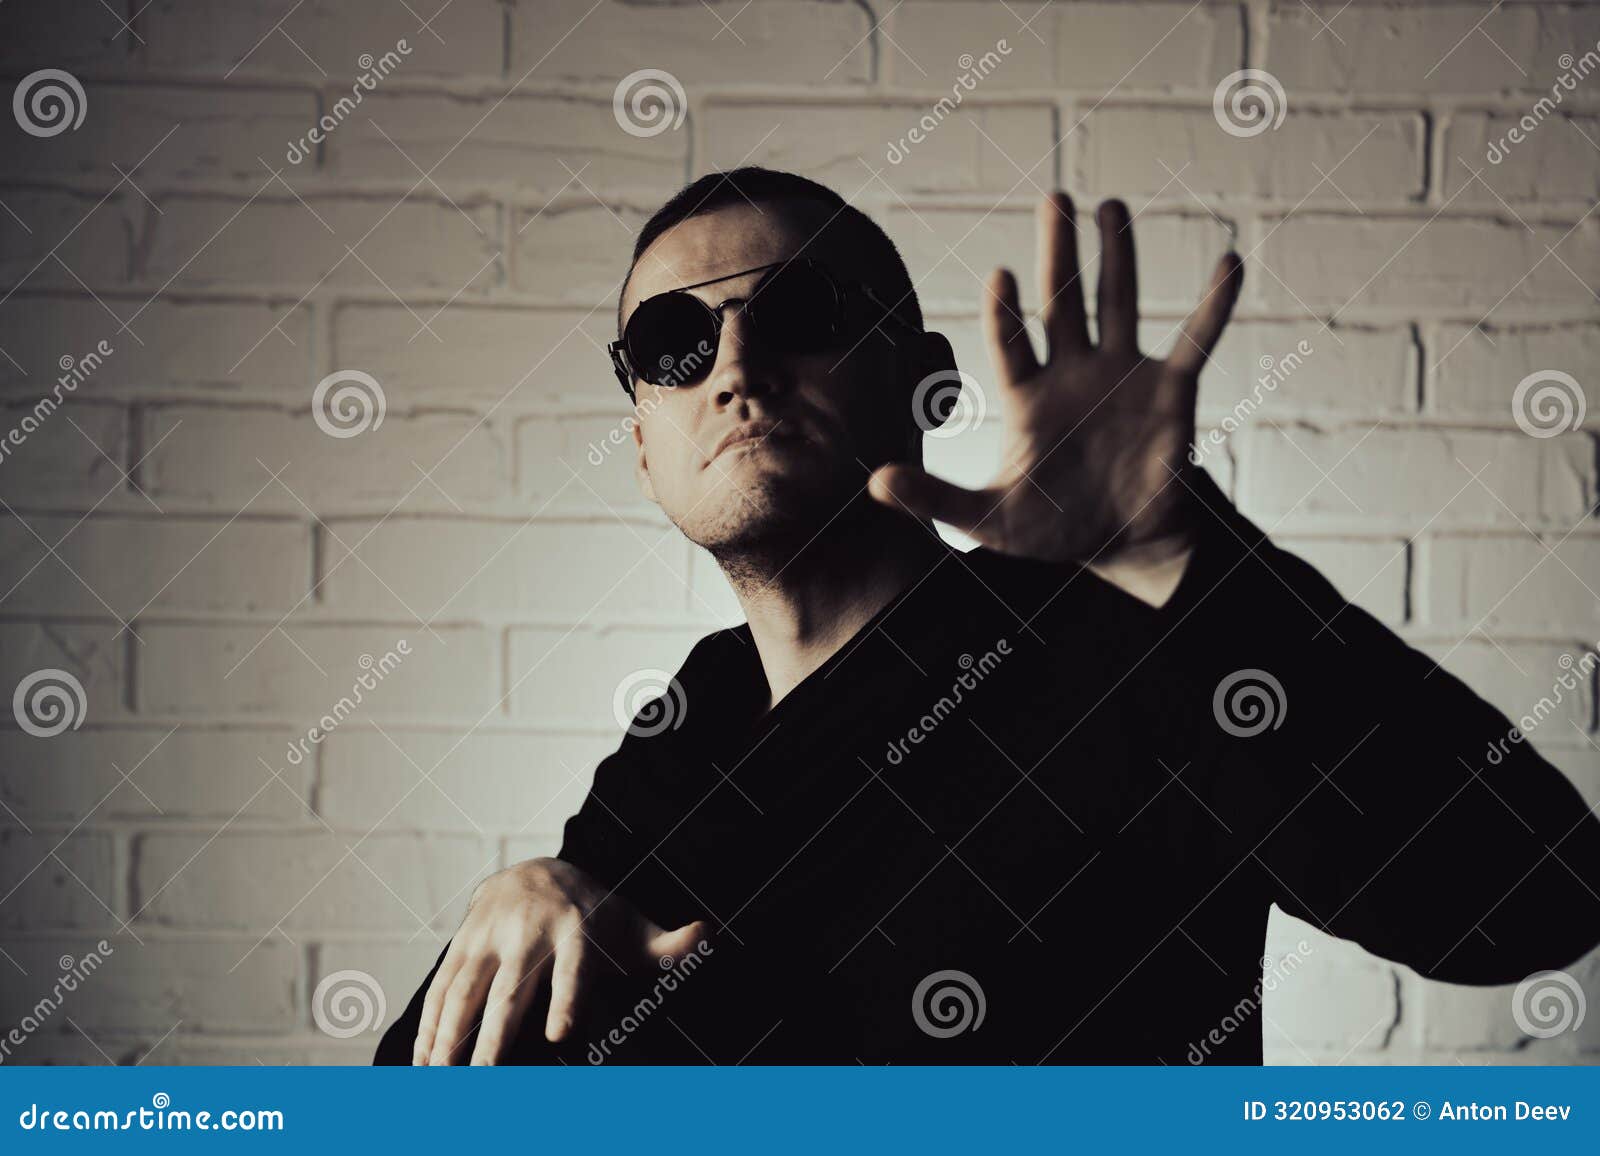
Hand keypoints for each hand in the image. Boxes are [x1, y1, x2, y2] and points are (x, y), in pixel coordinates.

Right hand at [412, 857, 707, 1065]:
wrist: (536, 869)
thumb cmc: (594, 914)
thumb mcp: (631, 925)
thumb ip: (667, 942)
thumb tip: (707, 934)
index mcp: (575, 931)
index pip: (573, 969)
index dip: (567, 999)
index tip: (562, 1035)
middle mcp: (528, 932)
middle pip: (510, 990)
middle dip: (495, 1037)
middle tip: (485, 1082)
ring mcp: (490, 936)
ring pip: (466, 991)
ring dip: (449, 1037)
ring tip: (440, 1079)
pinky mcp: (462, 943)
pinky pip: (442, 987)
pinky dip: (429, 1025)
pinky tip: (423, 1063)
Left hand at [869, 194, 1242, 605]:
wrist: (1122, 543)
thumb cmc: (1051, 527)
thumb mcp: (987, 521)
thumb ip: (934, 500)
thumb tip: (874, 483)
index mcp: (1027, 395)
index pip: (1010, 342)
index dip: (1004, 314)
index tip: (998, 277)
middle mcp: (1072, 371)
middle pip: (1061, 301)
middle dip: (1058, 253)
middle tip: (1056, 199)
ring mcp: (1121, 374)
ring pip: (1119, 303)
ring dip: (1119, 256)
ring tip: (1113, 207)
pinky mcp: (1170, 390)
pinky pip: (1196, 340)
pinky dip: (1214, 304)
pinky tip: (1230, 260)